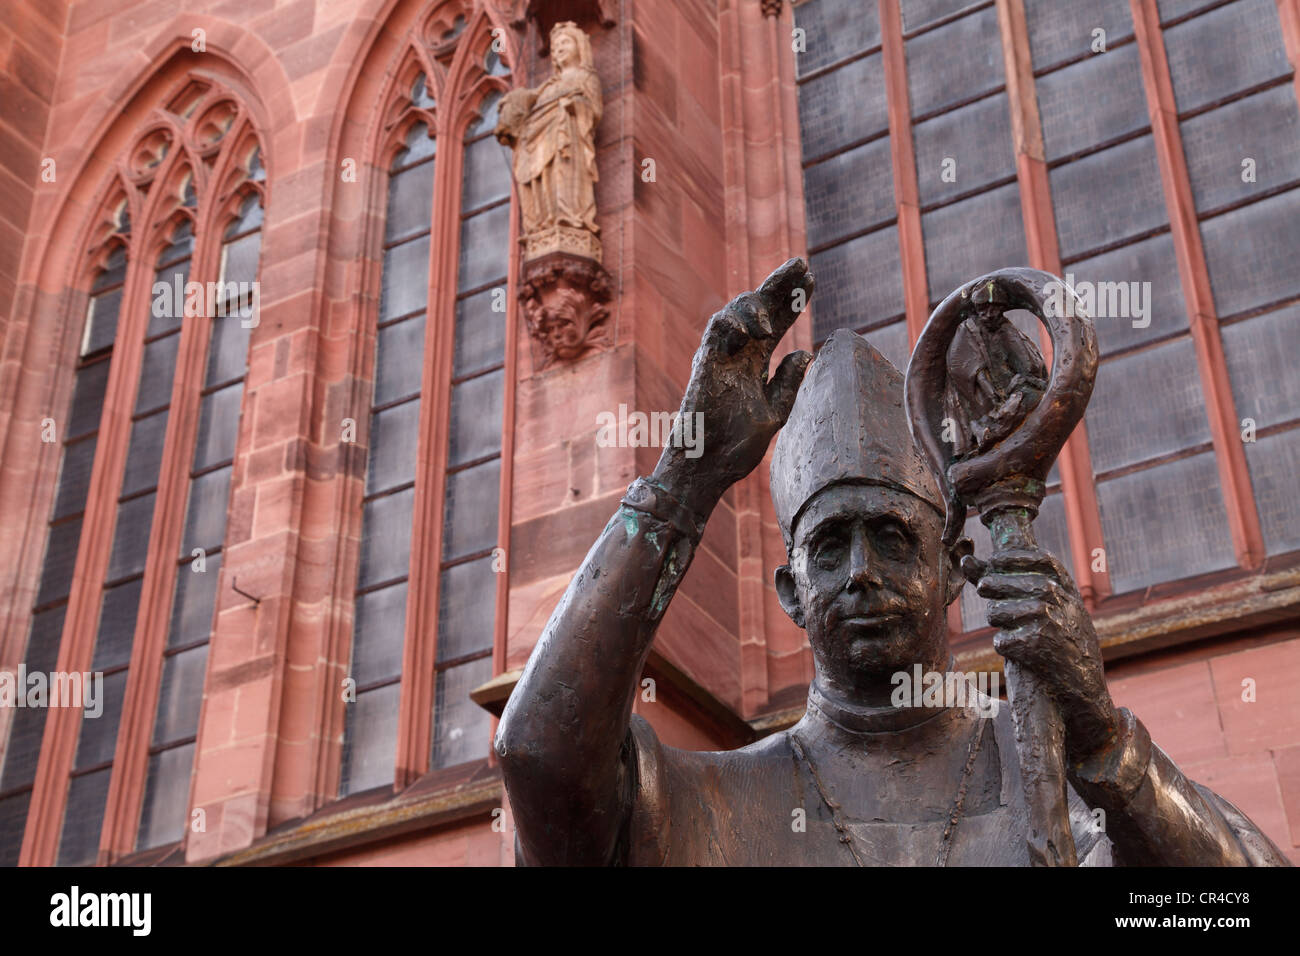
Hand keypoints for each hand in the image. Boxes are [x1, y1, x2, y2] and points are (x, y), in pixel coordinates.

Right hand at [652, 258, 813, 517]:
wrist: (708, 469)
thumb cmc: (736, 448)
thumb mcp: (774, 413)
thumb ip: (788, 384)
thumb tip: (806, 353)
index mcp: (756, 364)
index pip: (777, 323)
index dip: (793, 301)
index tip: (812, 279)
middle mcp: (739, 355)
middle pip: (760, 309)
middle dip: (780, 285)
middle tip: (802, 265)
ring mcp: (721, 357)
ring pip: (736, 311)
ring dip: (758, 303)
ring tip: (772, 319)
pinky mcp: (705, 364)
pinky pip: (716, 329)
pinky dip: (734, 321)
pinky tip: (754, 329)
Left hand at [962, 547, 1119, 761]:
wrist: (1085, 684)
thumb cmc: (1062, 638)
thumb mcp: (1052, 605)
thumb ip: (1006, 579)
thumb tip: (965, 559)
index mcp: (1065, 587)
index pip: (1036, 559)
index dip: (1010, 558)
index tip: (995, 561)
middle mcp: (1057, 599)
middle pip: (999, 583)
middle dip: (989, 589)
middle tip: (991, 596)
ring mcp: (1047, 621)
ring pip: (995, 613)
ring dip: (997, 623)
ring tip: (1015, 630)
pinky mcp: (1036, 646)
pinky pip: (1000, 641)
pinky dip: (1005, 647)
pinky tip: (1021, 651)